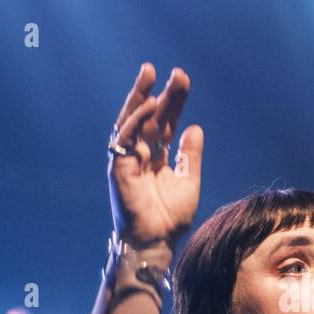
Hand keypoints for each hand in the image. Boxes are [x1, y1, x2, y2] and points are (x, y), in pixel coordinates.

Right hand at [108, 62, 201, 247]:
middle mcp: (142, 153)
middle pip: (149, 116)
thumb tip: (194, 127)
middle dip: (160, 92)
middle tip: (174, 72)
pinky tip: (147, 104)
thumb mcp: (188, 181)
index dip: (174, 101)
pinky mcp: (119, 166)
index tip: (182, 80)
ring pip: (132, 120)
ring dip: (139, 96)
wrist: (157, 241)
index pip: (165, 121)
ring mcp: (129, 158)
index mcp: (158, 156)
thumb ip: (190, 155)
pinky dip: (134, 120)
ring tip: (150, 74)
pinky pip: (124, 138)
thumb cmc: (170, 218)